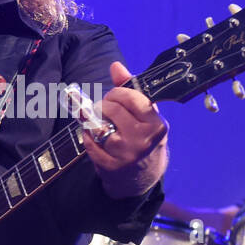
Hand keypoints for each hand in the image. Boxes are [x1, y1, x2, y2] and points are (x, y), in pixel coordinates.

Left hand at [82, 61, 169, 198]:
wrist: (143, 177)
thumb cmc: (144, 138)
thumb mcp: (146, 115)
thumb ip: (131, 89)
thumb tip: (116, 66)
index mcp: (156, 125)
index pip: (129, 97)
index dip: (116, 93)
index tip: (114, 97)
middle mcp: (142, 140)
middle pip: (111, 109)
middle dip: (104, 105)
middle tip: (105, 110)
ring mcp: (125, 156)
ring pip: (98, 125)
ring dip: (94, 120)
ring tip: (100, 122)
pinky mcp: (109, 167)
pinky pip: (89, 142)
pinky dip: (88, 136)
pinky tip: (95, 137)